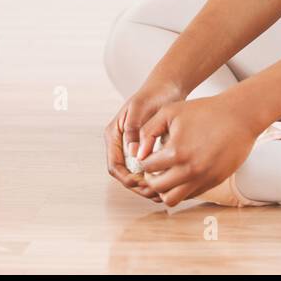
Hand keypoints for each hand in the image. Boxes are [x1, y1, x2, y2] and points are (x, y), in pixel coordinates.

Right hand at [105, 78, 185, 202]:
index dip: (126, 178)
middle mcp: (121, 143)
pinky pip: (145, 169)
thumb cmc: (153, 95)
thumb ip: (133, 130)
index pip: (114, 165)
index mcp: (114, 134)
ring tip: (161, 192)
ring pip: (134, 175)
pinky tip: (166, 182)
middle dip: (137, 186)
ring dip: (146, 186)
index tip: (142, 183)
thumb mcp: (140, 110)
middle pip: (124, 174)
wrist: (166, 87)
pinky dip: (153, 178)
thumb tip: (132, 154)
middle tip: (154, 193)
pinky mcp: (144, 149)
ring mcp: (132, 147)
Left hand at [135, 94, 261, 207]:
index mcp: (176, 152)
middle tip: (153, 169)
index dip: (142, 162)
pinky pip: (190, 195)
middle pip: (157, 188)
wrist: (239, 116)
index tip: (145, 157)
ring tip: (165, 174)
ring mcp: (203, 179)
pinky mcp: (214, 182)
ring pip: (173, 199)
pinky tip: (181, 173)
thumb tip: (139, 154)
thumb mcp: (170, 112)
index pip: (147, 168)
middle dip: (151, 178)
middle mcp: (189, 170)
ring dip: (165, 189)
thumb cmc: (204, 110)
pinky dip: (181, 189)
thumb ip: (148, 131)